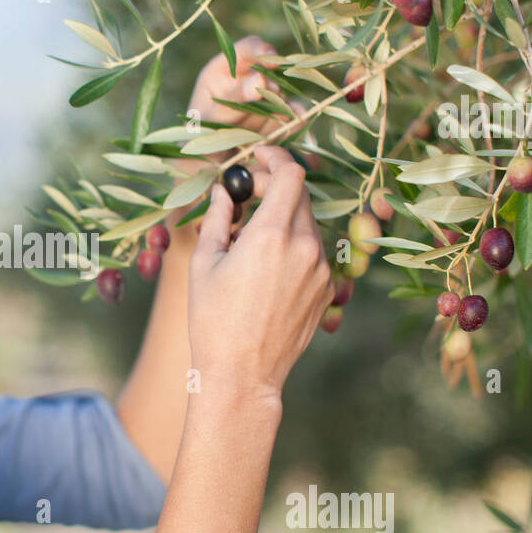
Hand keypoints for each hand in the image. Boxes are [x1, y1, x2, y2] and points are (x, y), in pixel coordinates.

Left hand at [186, 35, 288, 134]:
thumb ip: (234, 99)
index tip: (271, 56)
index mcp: (223, 70)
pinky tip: (297, 122)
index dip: (260, 49)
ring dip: (283, 102)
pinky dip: (296, 118)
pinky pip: (291, 113)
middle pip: (269, 71)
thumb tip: (260, 77)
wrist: (210, 168)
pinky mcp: (277, 116)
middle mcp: (247, 80)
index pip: (245, 49)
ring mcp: (263, 97)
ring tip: (279, 115)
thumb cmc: (200, 139)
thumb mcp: (212, 119)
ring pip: (282, 92)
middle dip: (272, 83)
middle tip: (273, 94)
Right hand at [186, 145, 334, 403]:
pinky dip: (294, 246)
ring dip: (283, 219)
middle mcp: (306, 248)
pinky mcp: (327, 291)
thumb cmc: (213, 320)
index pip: (291, 173)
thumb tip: (223, 191)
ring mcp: (322, 271)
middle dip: (275, 188)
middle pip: (301, 196)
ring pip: (308, 224)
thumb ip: (218, 218)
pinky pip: (314, 253)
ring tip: (250, 240)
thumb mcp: (204, 264)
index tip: (258, 157)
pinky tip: (266, 267)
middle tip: (246, 198)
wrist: (242, 375)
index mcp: (273, 236)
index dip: (275, 157)